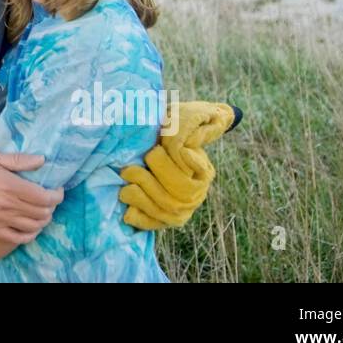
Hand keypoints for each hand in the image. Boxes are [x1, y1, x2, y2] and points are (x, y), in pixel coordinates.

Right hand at [0, 150, 62, 244]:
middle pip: (41, 213)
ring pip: (32, 227)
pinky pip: (16, 238)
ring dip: (43, 221)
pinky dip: (29, 235)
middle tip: (50, 200)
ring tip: (43, 213)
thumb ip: (19, 160)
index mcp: (9, 185)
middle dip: (51, 207)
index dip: (56, 196)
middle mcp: (6, 205)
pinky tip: (32, 229)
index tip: (57, 191)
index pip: (43, 197)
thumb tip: (42, 160)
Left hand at [119, 100, 241, 229]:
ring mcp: (184, 207)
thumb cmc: (169, 126)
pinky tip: (128, 213)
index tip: (157, 148)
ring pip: (168, 210)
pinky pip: (158, 225)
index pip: (192, 173)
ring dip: (143, 199)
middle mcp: (196, 191)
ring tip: (125, 187)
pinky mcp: (166, 218)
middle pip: (180, 194)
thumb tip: (218, 119)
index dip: (172, 163)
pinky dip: (143, 220)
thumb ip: (198, 120)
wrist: (153, 143)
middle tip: (129, 169)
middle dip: (151, 182)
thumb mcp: (183, 117)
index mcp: (203, 170)